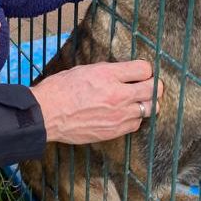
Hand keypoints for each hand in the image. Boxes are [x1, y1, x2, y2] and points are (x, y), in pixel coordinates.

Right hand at [30, 60, 162, 143]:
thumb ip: (108, 71)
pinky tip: (123, 114)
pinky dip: (134, 118)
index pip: (144, 69)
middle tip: (146, 85)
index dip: (144, 69)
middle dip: (153, 86)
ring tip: (137, 101)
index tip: (141, 71)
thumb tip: (123, 73)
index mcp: (108, 75)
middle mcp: (118, 95)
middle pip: (154, 90)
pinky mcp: (114, 131)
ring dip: (145, 103)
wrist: (47, 114)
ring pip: (150, 109)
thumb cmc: (60, 89)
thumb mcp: (84, 69)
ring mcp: (118, 115)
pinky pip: (136, 124)